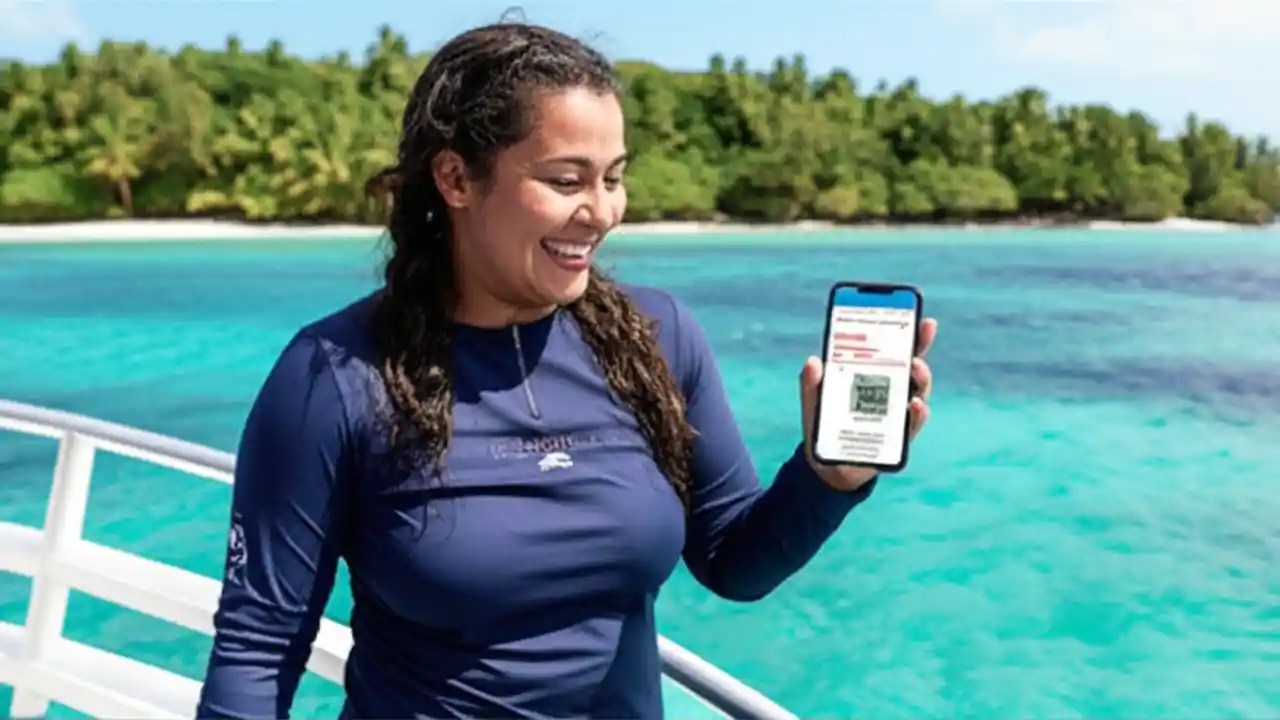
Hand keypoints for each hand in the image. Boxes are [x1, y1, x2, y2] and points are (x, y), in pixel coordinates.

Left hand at [799, 318, 937, 490]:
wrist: (827, 465)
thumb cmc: (824, 425)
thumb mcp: (813, 400)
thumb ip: (810, 382)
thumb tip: (813, 361)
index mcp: (874, 376)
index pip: (894, 350)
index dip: (909, 332)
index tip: (920, 315)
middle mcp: (892, 391)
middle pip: (913, 365)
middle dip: (920, 346)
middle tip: (922, 331)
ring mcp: (898, 414)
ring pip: (919, 390)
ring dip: (921, 376)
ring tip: (915, 366)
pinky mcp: (899, 438)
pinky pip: (913, 423)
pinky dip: (917, 412)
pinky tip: (914, 404)